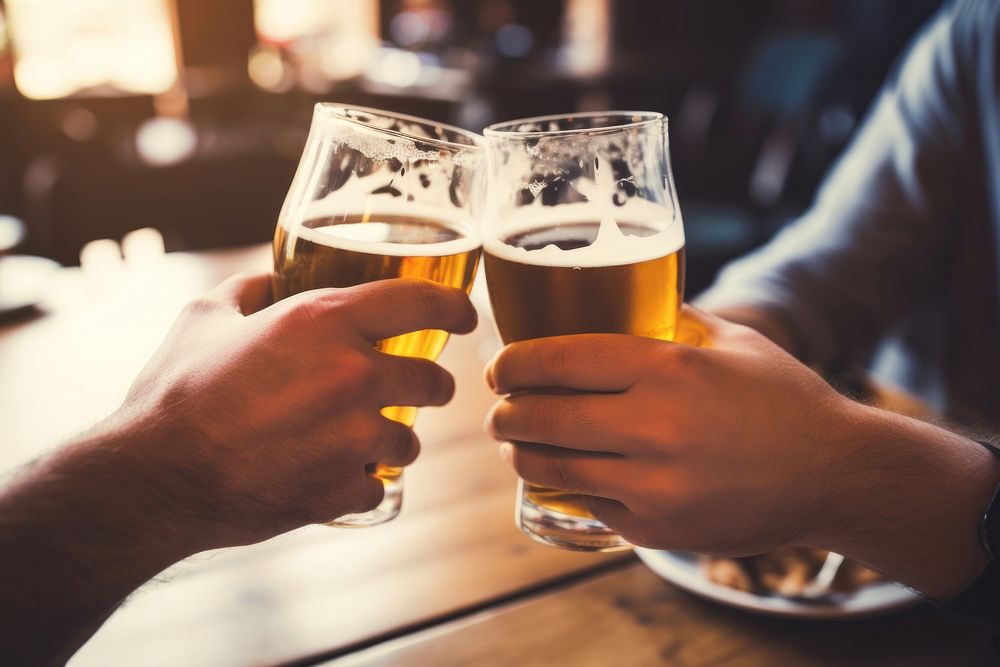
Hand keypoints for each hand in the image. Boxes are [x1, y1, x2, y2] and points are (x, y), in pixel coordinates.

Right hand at [117, 272, 476, 549]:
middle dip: (429, 384)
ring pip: (411, 440)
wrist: (155, 475)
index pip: (424, 302)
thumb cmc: (176, 390)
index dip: (456, 307)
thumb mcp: (205, 317)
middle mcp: (354, 374)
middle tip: (411, 389)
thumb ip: (250, 288)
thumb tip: (274, 278)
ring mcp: (354, 435)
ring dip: (392, 439)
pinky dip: (358, 483)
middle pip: (435, 379)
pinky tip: (327, 477)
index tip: (467, 317)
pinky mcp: (344, 488)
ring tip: (356, 440)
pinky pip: (377, 485)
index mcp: (326, 321)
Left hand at [484, 305, 855, 555]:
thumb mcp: (733, 340)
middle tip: (499, 408)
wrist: (836, 475)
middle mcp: (655, 427)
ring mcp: (654, 486)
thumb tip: (624, 294)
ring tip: (516, 443)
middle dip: (504, 412)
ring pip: (553, 468)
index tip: (499, 366)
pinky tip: (570, 474)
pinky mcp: (657, 530)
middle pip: (542, 417)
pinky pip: (591, 504)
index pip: (558, 358)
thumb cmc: (782, 399)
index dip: (513, 362)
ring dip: (521, 453)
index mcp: (668, 368)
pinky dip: (573, 488)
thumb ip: (672, 316)